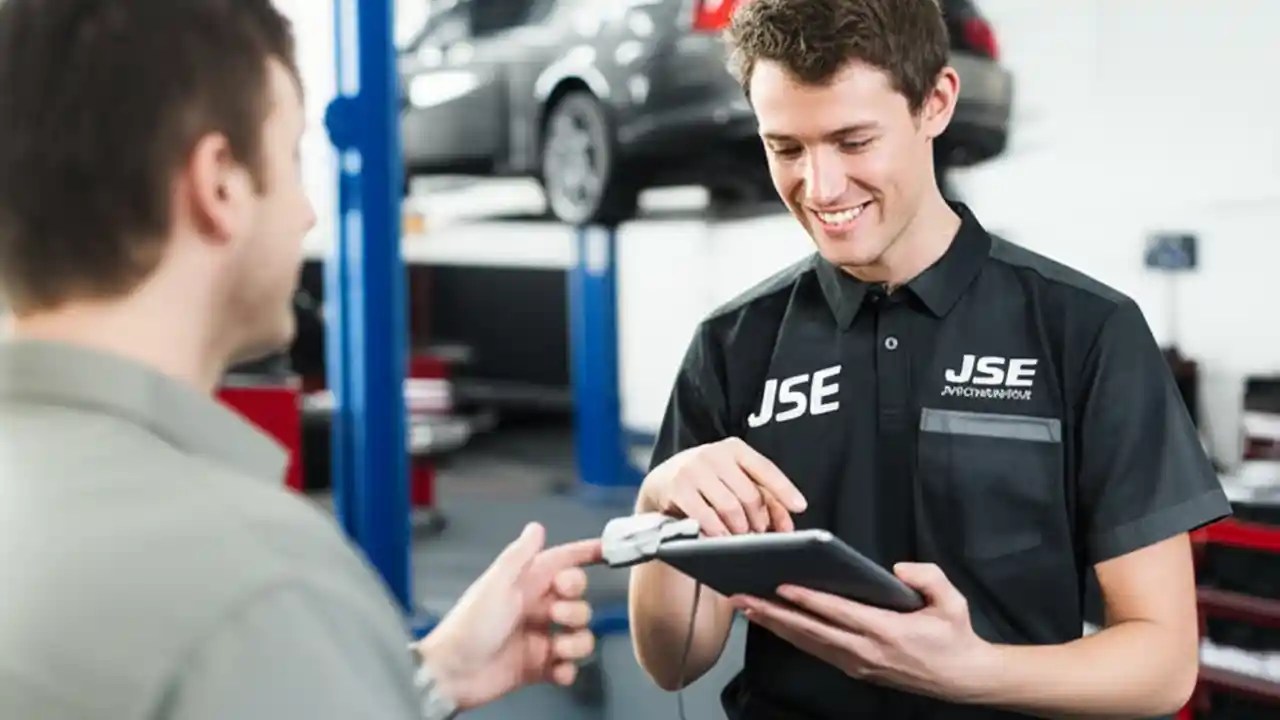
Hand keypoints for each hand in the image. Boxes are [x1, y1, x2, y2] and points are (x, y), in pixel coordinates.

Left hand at [416, 522, 601, 709]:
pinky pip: (568, 666)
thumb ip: (519, 555)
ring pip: (580, 635)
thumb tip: (536, 527)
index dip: (587, 553)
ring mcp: (539, 638)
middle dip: (577, 607)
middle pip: (579, 601)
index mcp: (526, 584)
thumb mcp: (496, 584)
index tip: (608, 550)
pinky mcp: (538, 666)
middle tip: (557, 613)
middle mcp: (536, 608)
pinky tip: (557, 669)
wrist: (452, 673)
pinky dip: (568, 669)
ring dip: (577, 642)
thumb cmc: (469, 626)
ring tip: (556, 647)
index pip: (564, 562)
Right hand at [638, 437, 806, 535]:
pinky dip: (718, 532)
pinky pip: (705, 516)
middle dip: (758, 520)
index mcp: (734, 448)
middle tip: (760, 534)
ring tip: (742, 539)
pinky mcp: (678, 488)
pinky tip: (722, 539)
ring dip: (739, 529)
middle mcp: (714, 454)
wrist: (663, 481)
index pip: (765, 469)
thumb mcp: (735, 481)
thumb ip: (764, 498)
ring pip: (730, 507)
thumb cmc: (709, 483)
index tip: (800, 507)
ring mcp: (694, 470)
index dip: (785, 489)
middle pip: (749, 494)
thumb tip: (787, 525)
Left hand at [729, 563, 996, 701]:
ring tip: (747, 607)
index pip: (838, 613)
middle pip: (811, 630)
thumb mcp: (952, 602)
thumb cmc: (954, 636)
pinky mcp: (855, 668)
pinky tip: (774, 623)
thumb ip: (927, 578)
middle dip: (774, 613)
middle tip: (744, 597)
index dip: (808, 600)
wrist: (962, 678)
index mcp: (886, 632)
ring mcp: (858, 663)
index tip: (782, 586)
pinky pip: (816, 650)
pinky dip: (792, 636)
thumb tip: (897, 568)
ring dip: (776, 625)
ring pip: (808, 642)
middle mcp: (865, 651)